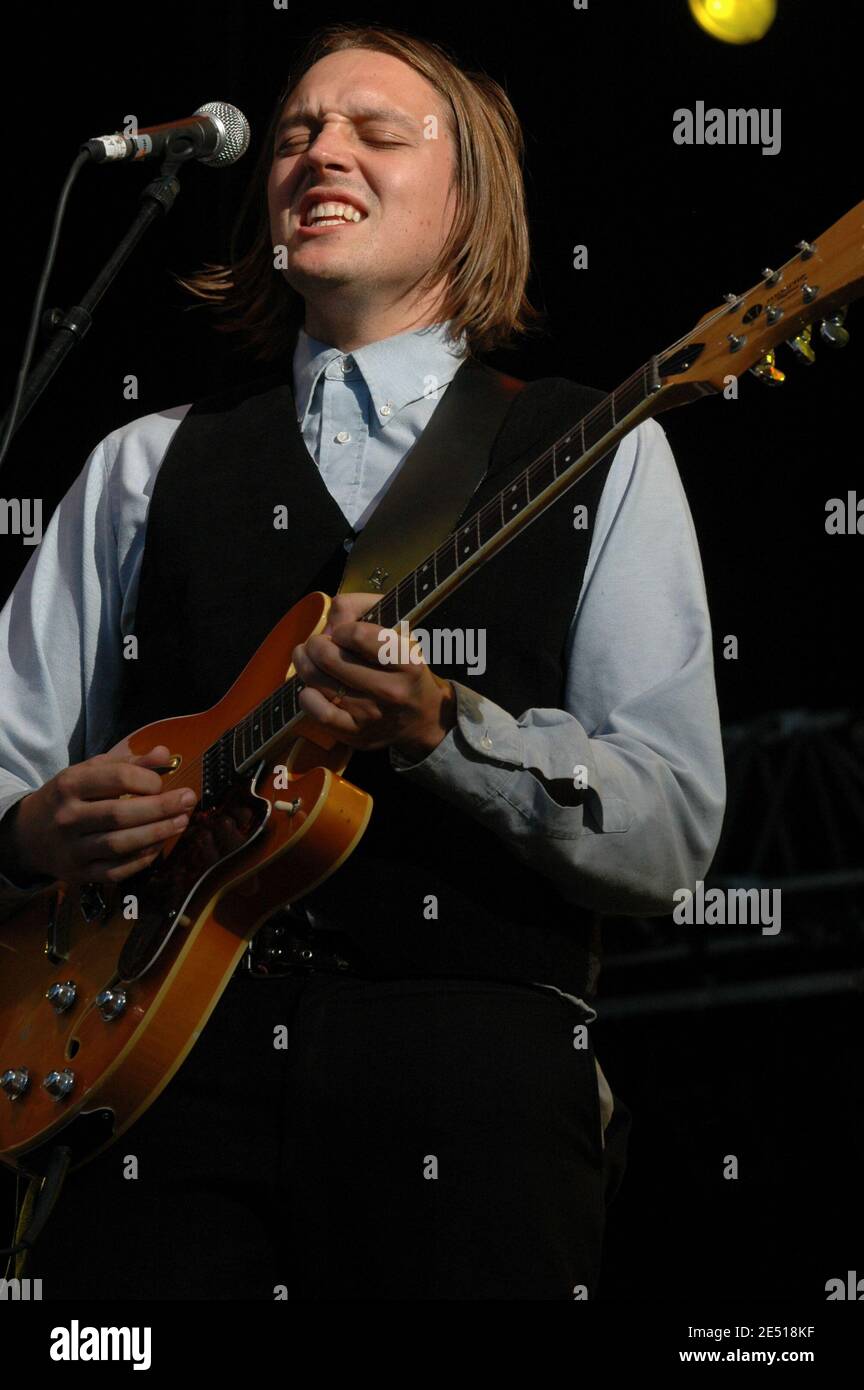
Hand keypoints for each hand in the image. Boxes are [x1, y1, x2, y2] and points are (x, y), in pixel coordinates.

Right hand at [1, 743, 198, 884]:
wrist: (30, 834)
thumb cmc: (70, 797)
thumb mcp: (89, 772)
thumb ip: (127, 762)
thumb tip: (165, 754)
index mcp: (69, 785)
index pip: (116, 779)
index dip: (147, 780)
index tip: (162, 782)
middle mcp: (68, 818)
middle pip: (121, 814)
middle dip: (162, 808)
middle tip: (189, 800)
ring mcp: (72, 849)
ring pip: (120, 845)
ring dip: (157, 833)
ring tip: (182, 822)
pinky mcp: (79, 874)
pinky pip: (117, 870)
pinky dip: (142, 859)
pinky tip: (160, 845)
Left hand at [291, 592, 456, 759]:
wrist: (423, 720)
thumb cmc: (405, 669)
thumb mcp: (399, 632)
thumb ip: (365, 609)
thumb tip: (331, 619)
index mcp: (407, 661)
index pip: (357, 635)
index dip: (340, 628)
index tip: (343, 632)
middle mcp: (391, 690)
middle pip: (329, 657)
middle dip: (315, 643)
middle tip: (318, 643)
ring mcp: (372, 715)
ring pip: (317, 681)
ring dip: (304, 664)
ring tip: (308, 658)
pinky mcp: (356, 734)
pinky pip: (319, 714)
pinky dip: (306, 697)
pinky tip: (310, 689)